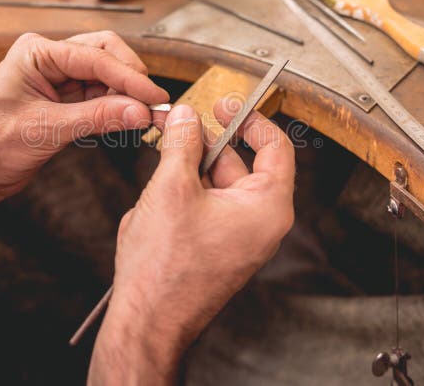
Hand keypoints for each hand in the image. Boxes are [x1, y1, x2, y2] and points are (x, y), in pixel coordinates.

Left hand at [0, 31, 168, 200]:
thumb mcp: (46, 129)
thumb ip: (96, 117)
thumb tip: (140, 111)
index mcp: (36, 53)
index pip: (94, 56)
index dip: (129, 77)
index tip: (154, 96)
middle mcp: (49, 58)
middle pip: (106, 54)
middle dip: (131, 77)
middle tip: (154, 103)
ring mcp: (58, 78)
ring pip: (107, 75)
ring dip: (127, 94)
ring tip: (148, 114)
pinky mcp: (65, 99)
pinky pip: (100, 96)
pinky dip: (118, 106)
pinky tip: (131, 118)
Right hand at [90, 102, 294, 384]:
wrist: (147, 319)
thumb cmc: (165, 267)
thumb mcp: (171, 188)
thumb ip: (182, 144)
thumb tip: (186, 117)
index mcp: (267, 206)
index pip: (275, 147)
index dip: (249, 119)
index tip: (224, 104)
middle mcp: (260, 222)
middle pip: (239, 163)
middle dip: (204, 144)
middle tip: (176, 127)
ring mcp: (239, 236)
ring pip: (217, 184)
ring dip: (188, 170)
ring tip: (158, 170)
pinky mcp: (219, 247)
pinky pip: (207, 207)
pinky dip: (184, 194)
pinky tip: (156, 198)